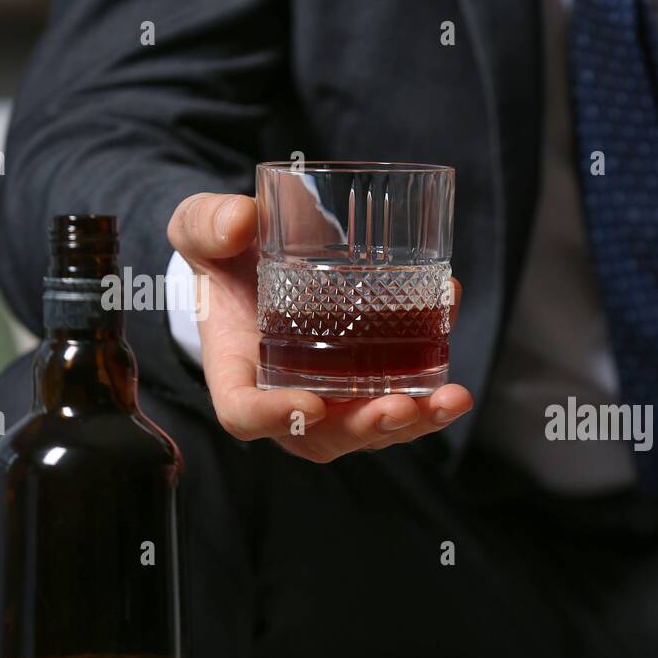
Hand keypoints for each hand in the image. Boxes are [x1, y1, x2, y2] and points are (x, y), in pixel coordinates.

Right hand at [166, 193, 472, 462]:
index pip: (246, 414)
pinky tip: (455, 339)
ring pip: (373, 428)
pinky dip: (435, 379)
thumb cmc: (227, 253)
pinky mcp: (369, 379)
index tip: (310, 406)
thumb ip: (206, 224)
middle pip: (325, 436)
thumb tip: (238, 221)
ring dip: (416, 420)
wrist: (265, 255)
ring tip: (451, 399)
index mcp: (236, 371)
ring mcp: (333, 394)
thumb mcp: (202, 229)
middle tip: (400, 407)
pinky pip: (404, 393)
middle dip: (366, 427)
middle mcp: (286, 395)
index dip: (274, 419)